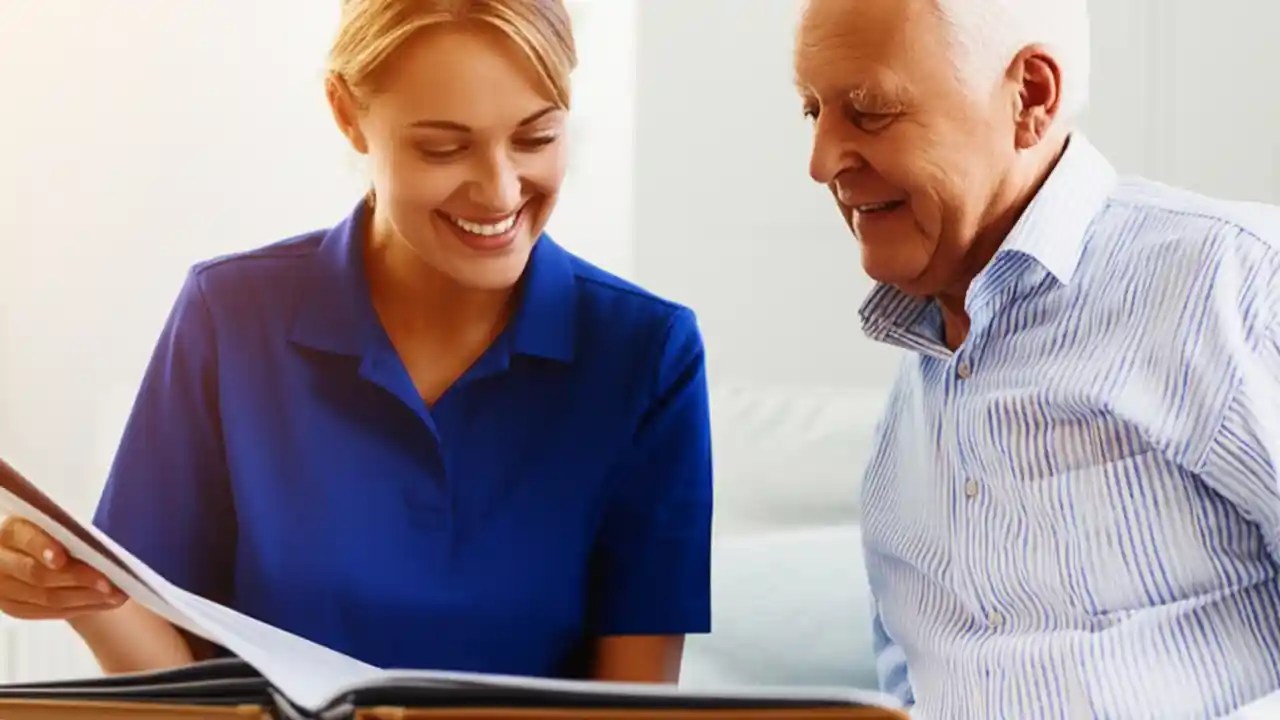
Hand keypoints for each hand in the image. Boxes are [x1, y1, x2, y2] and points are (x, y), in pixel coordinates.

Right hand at [0, 516, 125, 619]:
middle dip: (78, 579)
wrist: (31, 553)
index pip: (26, 539)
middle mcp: (1, 561)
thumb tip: (100, 546)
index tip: (62, 559)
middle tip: (110, 583)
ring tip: (116, 595)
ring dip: (86, 598)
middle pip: (38, 575)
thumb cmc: (52, 532)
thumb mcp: (55, 524)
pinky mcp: (16, 607)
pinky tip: (104, 603)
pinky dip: (81, 608)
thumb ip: (68, 532)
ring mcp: (5, 589)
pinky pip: (49, 612)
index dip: (43, 549)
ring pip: (47, 598)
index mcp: (12, 531)